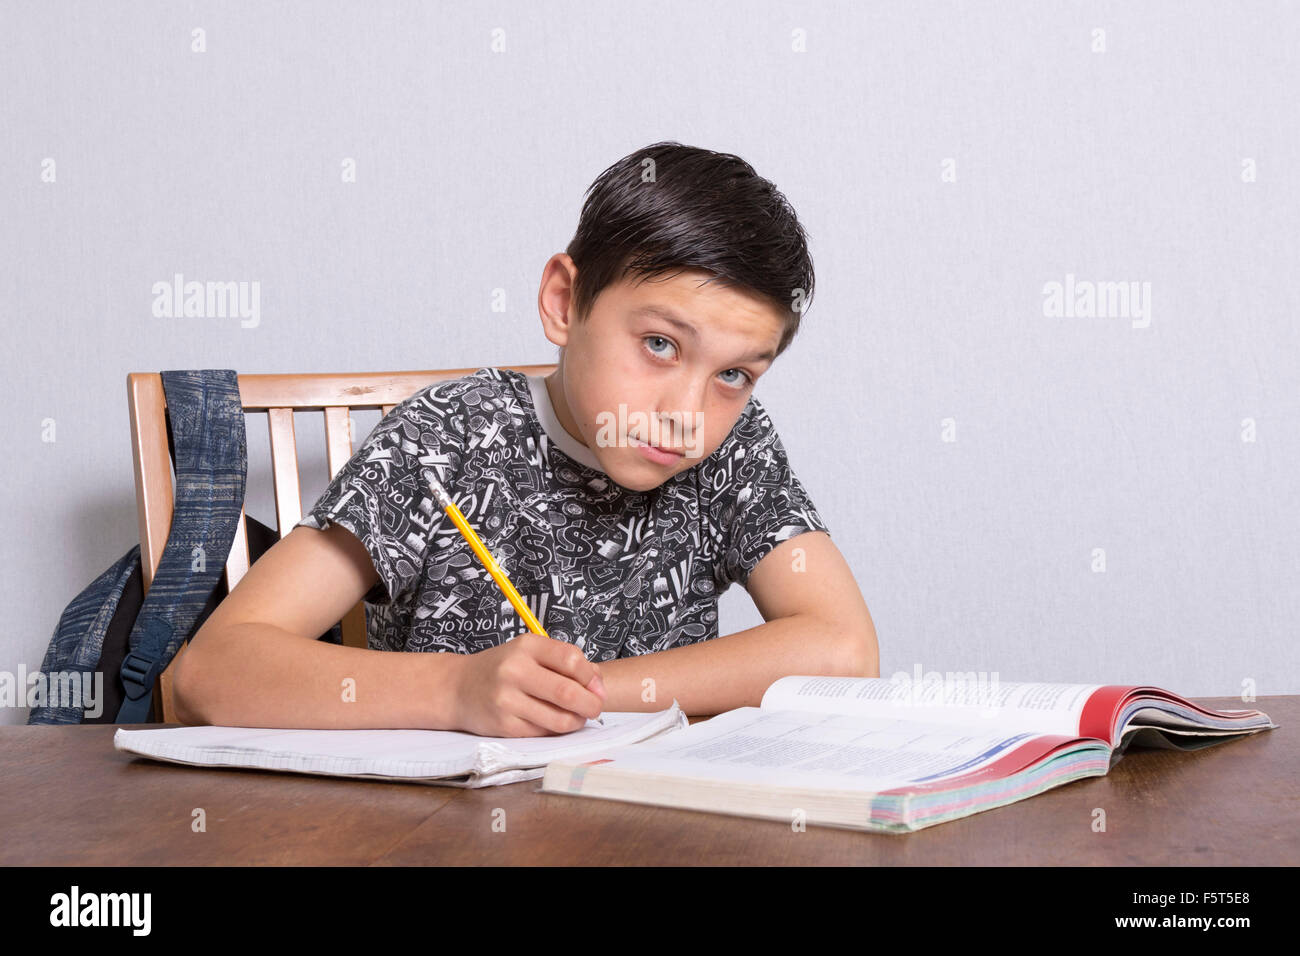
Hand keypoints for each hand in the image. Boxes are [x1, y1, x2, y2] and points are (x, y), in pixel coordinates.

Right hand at [448, 633, 605, 736]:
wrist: (458, 688)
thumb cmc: (502, 669)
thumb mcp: (529, 653)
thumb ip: (564, 663)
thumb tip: (599, 687)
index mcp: (526, 646)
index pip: (571, 659)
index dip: (591, 677)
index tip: (596, 687)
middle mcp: (515, 671)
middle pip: (568, 692)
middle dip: (591, 704)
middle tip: (595, 708)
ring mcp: (507, 700)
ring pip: (559, 719)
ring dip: (576, 721)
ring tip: (576, 717)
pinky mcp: (504, 726)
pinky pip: (543, 732)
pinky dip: (555, 730)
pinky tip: (552, 721)